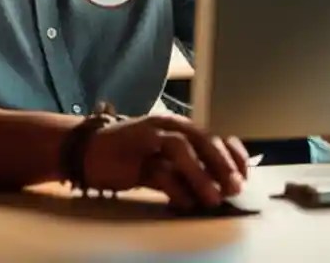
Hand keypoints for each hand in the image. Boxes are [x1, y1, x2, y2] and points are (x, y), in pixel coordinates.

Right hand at [83, 115, 248, 210]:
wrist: (85, 150)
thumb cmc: (126, 155)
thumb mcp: (162, 158)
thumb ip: (186, 167)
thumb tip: (218, 185)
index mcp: (176, 126)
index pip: (212, 135)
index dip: (232, 154)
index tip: (245, 175)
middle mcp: (165, 126)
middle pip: (201, 139)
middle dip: (222, 164)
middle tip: (235, 187)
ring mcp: (147, 137)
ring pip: (182, 149)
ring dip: (201, 174)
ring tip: (214, 197)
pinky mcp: (132, 155)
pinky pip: (158, 169)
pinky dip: (175, 187)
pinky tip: (185, 202)